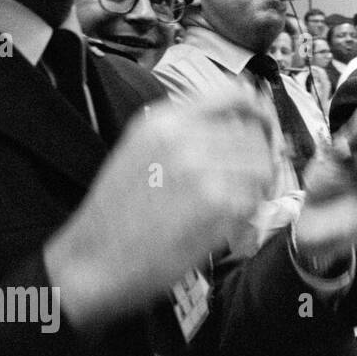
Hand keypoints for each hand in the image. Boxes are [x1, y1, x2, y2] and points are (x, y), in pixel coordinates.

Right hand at [45, 89, 276, 326]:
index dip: (258, 110)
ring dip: (257, 186)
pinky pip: (255, 198)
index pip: (233, 95)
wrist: (91, 261)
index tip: (265, 125)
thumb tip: (238, 120)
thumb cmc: (116, 213)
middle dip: (259, 158)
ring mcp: (202, 168)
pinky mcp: (217, 202)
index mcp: (164, 120)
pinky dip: (250, 211)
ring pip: (261, 166)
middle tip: (253, 181)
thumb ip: (185, 131)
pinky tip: (229, 222)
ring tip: (239, 203)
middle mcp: (184, 137)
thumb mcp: (140, 150)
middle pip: (254, 135)